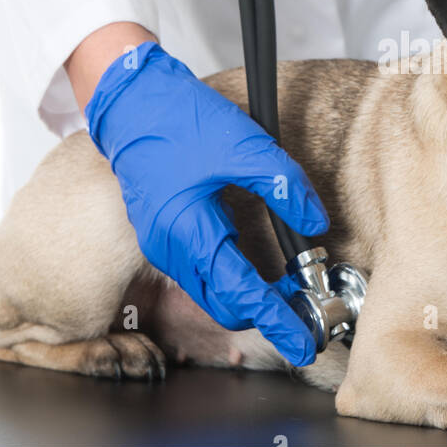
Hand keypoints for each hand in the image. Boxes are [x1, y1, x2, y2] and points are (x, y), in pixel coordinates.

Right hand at [84, 40, 328, 365]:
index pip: (243, 295)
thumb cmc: (180, 121)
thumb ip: (285, 186)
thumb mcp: (246, 146)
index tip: (303, 343)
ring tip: (286, 286)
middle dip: (265, 314)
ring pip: (211, 294)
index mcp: (190, 232)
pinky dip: (230, 280)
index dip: (278, 321)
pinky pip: (200, 275)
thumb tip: (314, 222)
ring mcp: (164, 246)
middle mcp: (172, 249)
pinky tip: (254, 264)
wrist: (132, 104)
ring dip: (247, 298)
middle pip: (225, 308)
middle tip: (303, 306)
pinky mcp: (163, 236)